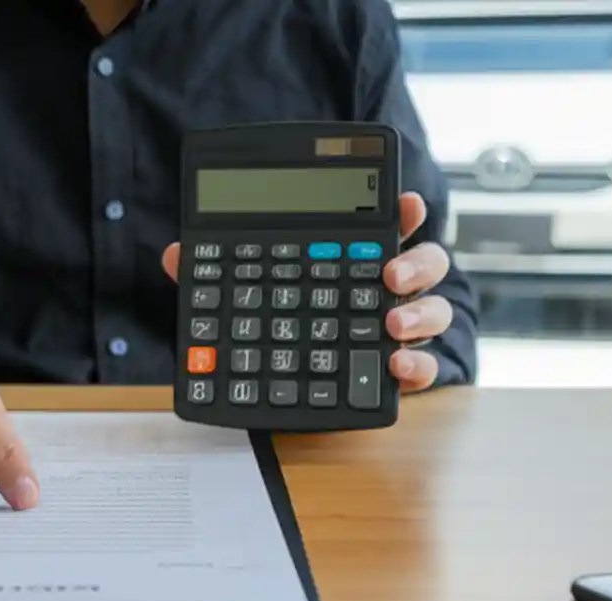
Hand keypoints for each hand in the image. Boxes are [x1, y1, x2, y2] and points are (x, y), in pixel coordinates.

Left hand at [161, 192, 451, 392]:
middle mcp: (385, 292)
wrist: (289, 386)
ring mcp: (397, 331)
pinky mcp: (398, 372)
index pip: (386, 227)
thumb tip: (177, 255)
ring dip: (421, 313)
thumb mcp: (242, 295)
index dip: (402, 212)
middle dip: (415, 263)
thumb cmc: (277, 325)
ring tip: (392, 324)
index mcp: (353, 260)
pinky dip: (419, 367)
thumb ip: (217, 273)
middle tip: (388, 274)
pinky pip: (426, 368)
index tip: (405, 203)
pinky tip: (397, 366)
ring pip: (434, 311)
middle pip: (424, 263)